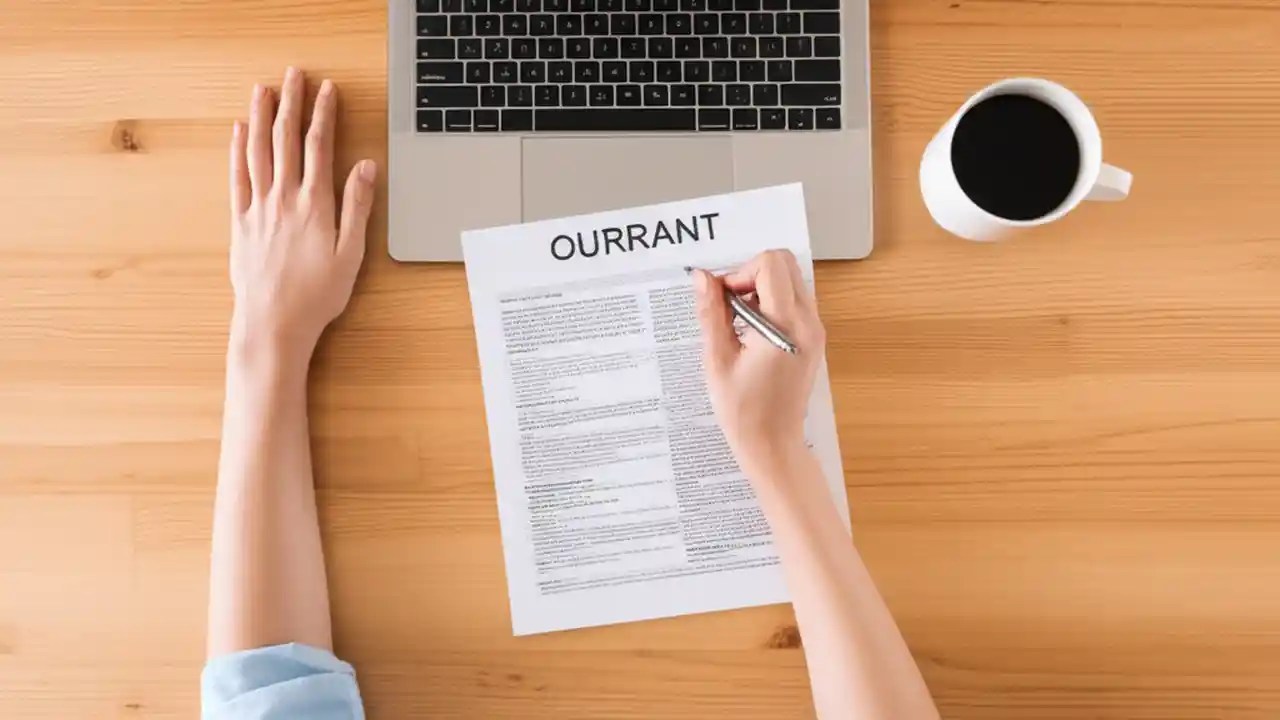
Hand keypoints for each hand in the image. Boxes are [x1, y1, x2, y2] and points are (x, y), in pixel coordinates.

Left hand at [228, 67, 375, 365]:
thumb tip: (366, 167)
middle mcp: (284, 199)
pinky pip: (237, 177)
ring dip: (262, 117)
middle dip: (292, 104)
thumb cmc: (317, 295)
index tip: (328, 91)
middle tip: (295, 75)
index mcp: (315, 205)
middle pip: (287, 140)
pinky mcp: (241, 222)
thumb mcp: (351, 254)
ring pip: (258, 152)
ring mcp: (258, 208)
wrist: (273, 322)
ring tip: (264, 90)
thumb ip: (357, 207)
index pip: (320, 148)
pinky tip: (240, 131)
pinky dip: (238, 151)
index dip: (324, 115)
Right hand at [693, 250, 825, 476]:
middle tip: (730, 307)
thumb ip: (711, 313)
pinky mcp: (813, 339)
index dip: (740, 273)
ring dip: (761, 289)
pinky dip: (771, 304)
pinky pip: (794, 302)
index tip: (723, 301)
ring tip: (739, 324)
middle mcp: (808, 322)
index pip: (770, 264)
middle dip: (752, 274)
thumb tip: (701, 277)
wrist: (773, 444)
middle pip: (785, 263)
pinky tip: (752, 334)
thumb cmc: (743, 411)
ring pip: (791, 280)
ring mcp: (815, 330)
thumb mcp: (717, 359)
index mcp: (786, 325)